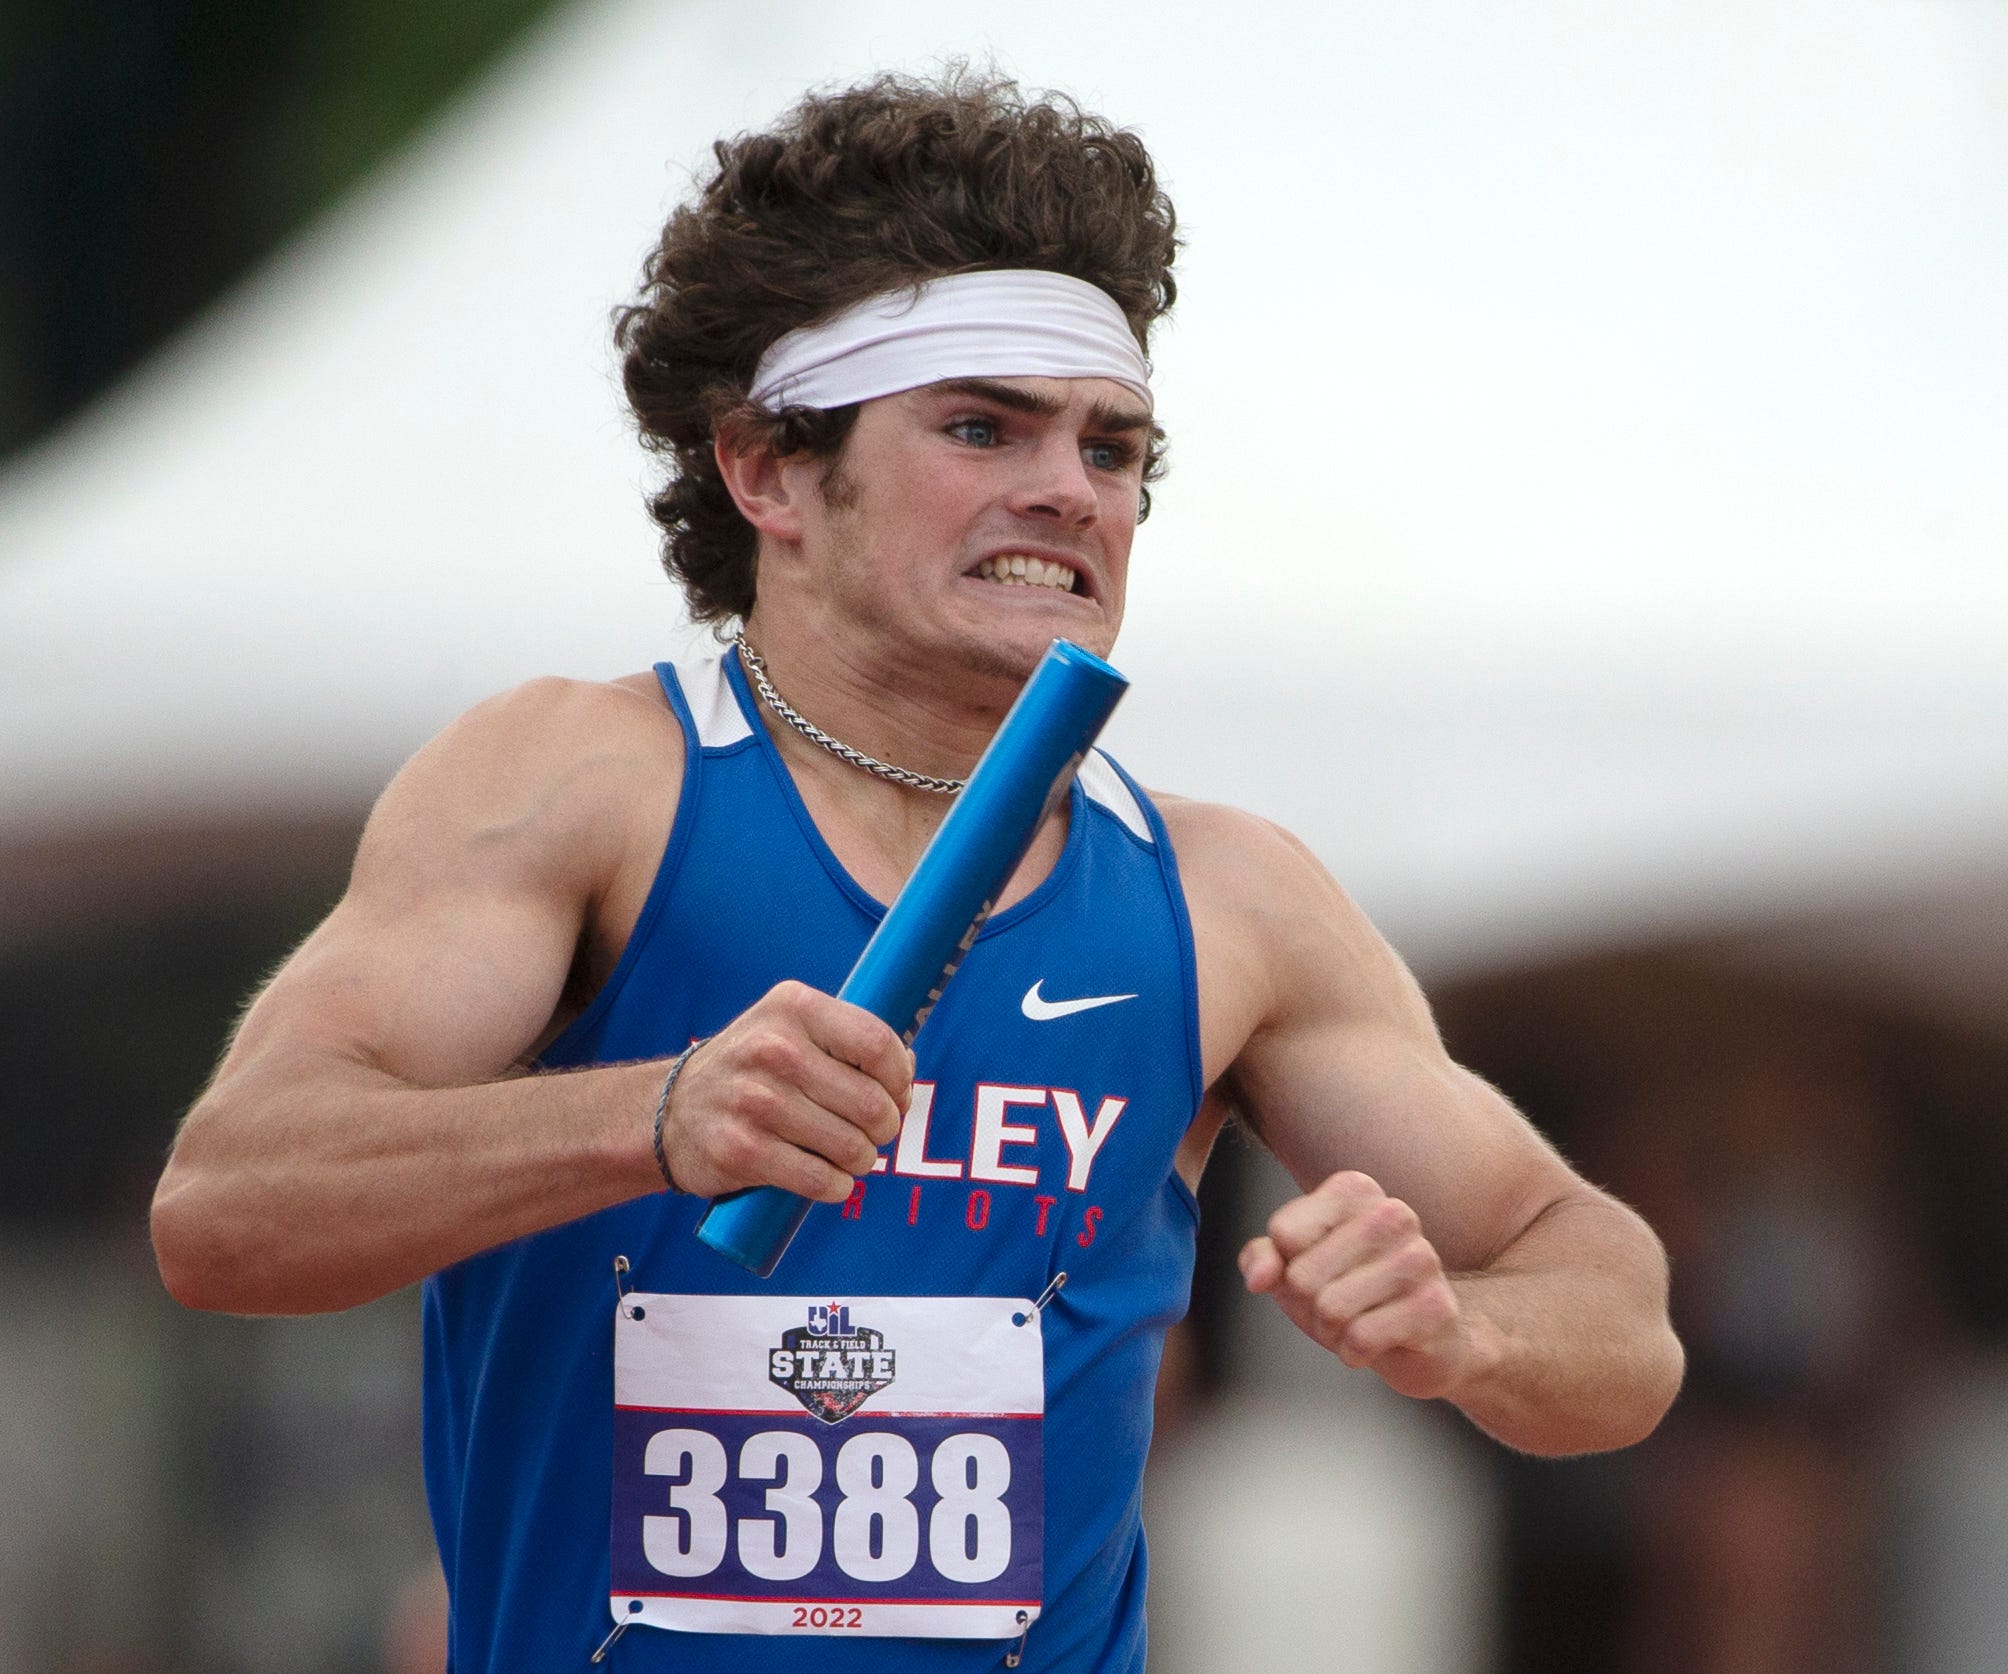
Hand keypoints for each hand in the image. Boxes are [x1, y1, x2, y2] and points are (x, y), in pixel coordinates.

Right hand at [657, 981, 911, 1201]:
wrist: (668, 1109)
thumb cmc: (748, 1069)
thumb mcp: (788, 1028)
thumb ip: (845, 1039)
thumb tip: (906, 1068)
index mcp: (793, 1008)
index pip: (877, 1044)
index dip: (900, 1079)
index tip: (896, 1094)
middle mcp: (773, 1049)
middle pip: (871, 1103)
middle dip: (886, 1128)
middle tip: (874, 1133)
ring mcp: (755, 1101)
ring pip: (851, 1146)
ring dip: (863, 1160)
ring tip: (851, 1155)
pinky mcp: (742, 1150)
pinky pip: (819, 1179)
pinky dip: (837, 1186)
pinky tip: (831, 1179)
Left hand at [1239, 1170, 1471, 1400]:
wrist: (1419, 1336)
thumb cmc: (1348, 1290)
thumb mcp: (1294, 1266)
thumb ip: (1262, 1257)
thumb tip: (1258, 1277)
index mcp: (1355, 1190)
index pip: (1284, 1234)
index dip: (1286, 1269)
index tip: (1317, 1272)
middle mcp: (1392, 1214)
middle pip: (1303, 1276)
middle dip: (1306, 1307)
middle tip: (1334, 1309)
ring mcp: (1420, 1259)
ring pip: (1330, 1309)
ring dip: (1330, 1333)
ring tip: (1354, 1324)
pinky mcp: (1435, 1307)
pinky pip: (1361, 1339)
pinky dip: (1353, 1353)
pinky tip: (1374, 1344)